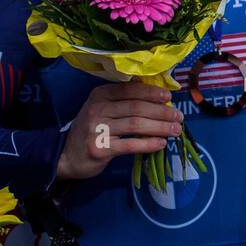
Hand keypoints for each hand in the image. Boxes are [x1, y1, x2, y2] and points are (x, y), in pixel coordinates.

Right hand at [56, 81, 183, 180]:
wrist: (67, 156)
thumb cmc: (93, 130)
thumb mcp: (103, 110)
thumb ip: (125, 103)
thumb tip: (161, 101)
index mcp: (100, 95)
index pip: (130, 90)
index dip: (152, 93)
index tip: (169, 98)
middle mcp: (97, 109)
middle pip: (137, 107)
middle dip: (161, 112)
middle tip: (178, 117)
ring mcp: (97, 129)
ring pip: (136, 125)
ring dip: (160, 127)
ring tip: (176, 130)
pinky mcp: (99, 148)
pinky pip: (130, 145)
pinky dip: (148, 144)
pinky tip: (161, 143)